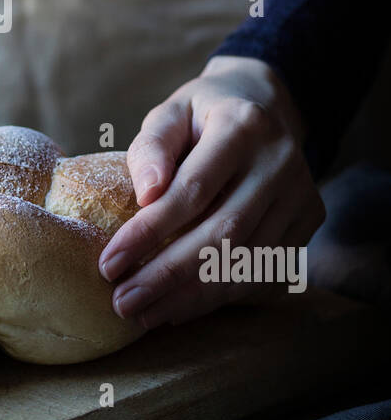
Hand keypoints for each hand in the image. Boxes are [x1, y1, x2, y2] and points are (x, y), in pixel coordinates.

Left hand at [98, 56, 325, 327]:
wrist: (268, 104)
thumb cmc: (205, 113)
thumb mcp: (171, 112)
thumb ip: (152, 147)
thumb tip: (145, 194)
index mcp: (244, 126)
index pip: (192, 191)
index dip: (148, 233)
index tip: (109, 264)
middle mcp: (281, 163)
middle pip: (223, 234)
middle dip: (167, 276)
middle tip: (122, 302)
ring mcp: (302, 195)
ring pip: (246, 262)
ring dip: (191, 298)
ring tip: (144, 315)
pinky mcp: (309, 220)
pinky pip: (265, 272)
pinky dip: (221, 297)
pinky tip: (181, 308)